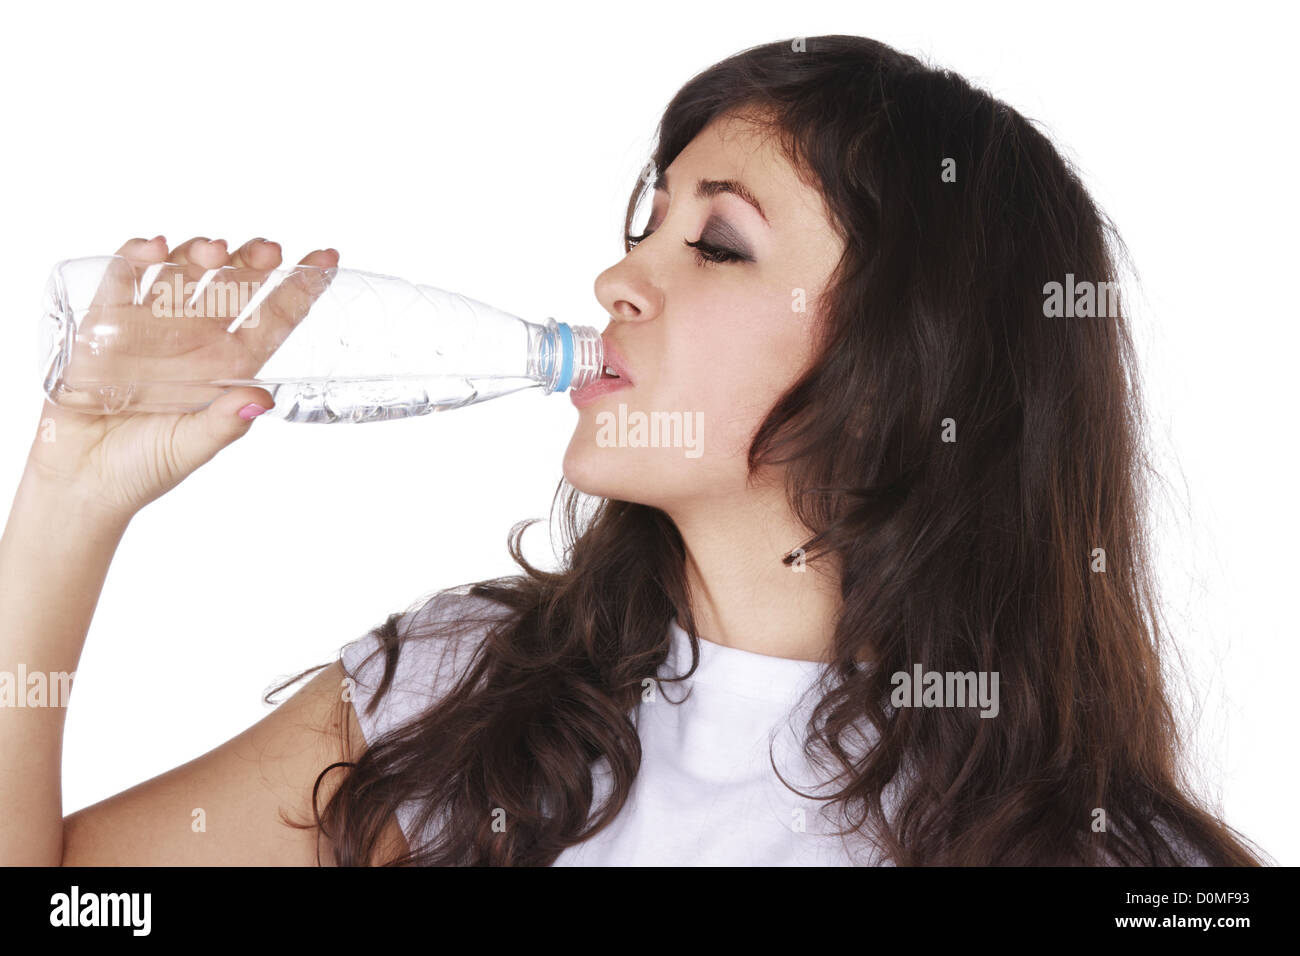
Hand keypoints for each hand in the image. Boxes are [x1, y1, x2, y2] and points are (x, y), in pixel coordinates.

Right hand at [25, 235, 339, 519]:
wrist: (82, 480)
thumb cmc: (143, 467)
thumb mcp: (191, 448)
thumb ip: (224, 425)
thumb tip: (261, 400)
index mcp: (227, 365)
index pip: (273, 317)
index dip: (301, 287)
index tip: (328, 257)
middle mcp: (195, 338)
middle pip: (232, 286)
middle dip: (253, 262)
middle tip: (268, 250)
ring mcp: (151, 325)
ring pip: (183, 273)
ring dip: (199, 254)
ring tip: (214, 251)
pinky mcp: (104, 322)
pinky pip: (122, 279)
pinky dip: (135, 257)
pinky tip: (153, 248)